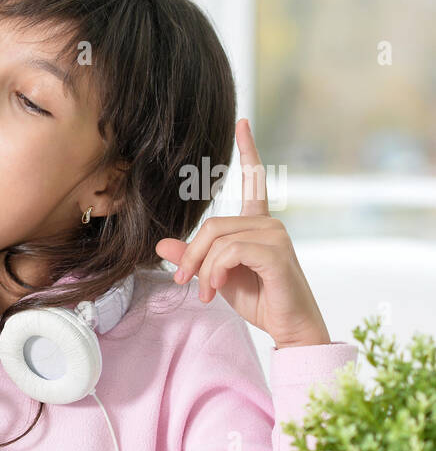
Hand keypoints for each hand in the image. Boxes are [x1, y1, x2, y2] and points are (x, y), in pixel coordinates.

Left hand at [154, 119, 331, 349]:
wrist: (288, 328)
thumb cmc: (258, 300)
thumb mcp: (216, 277)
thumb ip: (192, 258)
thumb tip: (161, 244)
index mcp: (257, 225)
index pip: (254, 181)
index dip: (248, 150)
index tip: (243, 122)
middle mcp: (269, 225)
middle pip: (212, 225)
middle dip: (191, 256)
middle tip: (184, 282)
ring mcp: (276, 237)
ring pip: (218, 239)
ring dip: (203, 269)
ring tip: (206, 292)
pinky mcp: (276, 254)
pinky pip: (231, 251)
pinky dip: (215, 271)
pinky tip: (218, 289)